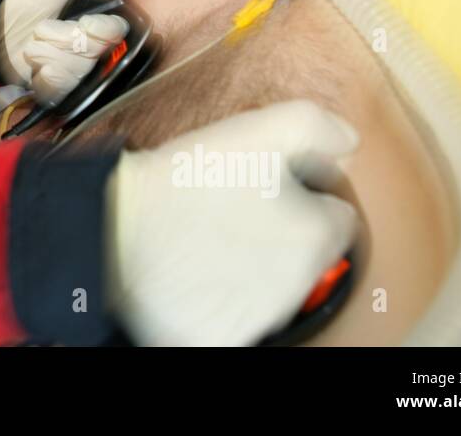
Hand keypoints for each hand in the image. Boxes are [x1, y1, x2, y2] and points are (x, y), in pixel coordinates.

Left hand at [0, 0, 129, 101]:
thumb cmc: (31, 2)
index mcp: (99, 20)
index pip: (118, 31)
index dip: (103, 29)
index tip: (86, 23)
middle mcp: (94, 48)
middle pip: (95, 52)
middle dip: (63, 38)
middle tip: (42, 29)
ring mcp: (79, 72)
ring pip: (77, 70)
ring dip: (47, 52)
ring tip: (34, 44)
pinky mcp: (63, 89)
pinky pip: (62, 87)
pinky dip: (43, 76)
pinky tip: (35, 65)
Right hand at [107, 100, 359, 345]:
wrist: (115, 241)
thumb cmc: (181, 191)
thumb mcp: (256, 132)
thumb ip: (314, 126)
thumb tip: (345, 138)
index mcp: (316, 233)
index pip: (335, 210)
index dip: (304, 188)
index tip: (272, 180)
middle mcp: (299, 280)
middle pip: (304, 245)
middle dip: (279, 224)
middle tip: (236, 201)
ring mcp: (261, 312)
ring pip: (270, 276)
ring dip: (251, 254)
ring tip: (208, 228)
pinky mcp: (224, 333)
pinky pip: (236, 308)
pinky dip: (223, 289)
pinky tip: (196, 264)